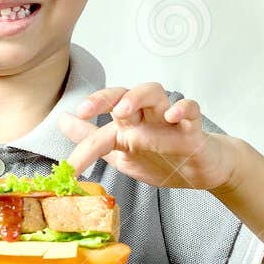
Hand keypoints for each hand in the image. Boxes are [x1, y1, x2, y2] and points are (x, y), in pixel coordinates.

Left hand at [58, 82, 239, 190]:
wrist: (201, 171)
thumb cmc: (161, 156)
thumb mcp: (120, 151)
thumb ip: (91, 139)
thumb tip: (62, 121)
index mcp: (128, 122)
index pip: (100, 118)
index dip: (80, 132)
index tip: (67, 166)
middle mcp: (146, 116)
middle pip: (124, 93)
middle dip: (104, 98)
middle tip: (86, 110)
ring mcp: (169, 119)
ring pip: (155, 92)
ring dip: (137, 96)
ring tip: (123, 110)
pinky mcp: (193, 128)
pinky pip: (191, 110)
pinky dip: (182, 108)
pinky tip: (172, 115)